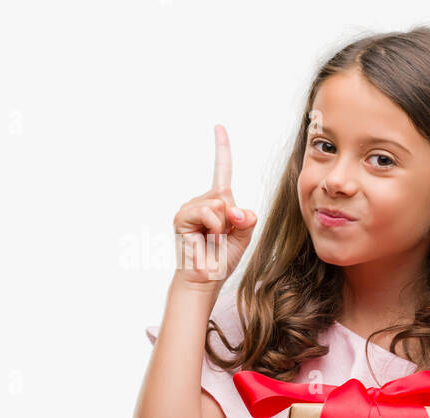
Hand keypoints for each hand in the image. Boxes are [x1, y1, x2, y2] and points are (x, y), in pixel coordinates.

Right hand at [172, 124, 258, 287]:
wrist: (206, 278)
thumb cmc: (223, 258)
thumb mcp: (244, 236)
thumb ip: (247, 218)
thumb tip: (233, 207)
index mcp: (218, 203)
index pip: (221, 171)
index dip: (222, 149)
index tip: (219, 127)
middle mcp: (202, 201)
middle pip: (227, 193)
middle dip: (234, 218)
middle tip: (223, 236)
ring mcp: (190, 207)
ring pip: (219, 202)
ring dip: (223, 224)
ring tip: (214, 238)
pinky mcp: (182, 216)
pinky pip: (209, 211)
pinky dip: (215, 225)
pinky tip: (208, 237)